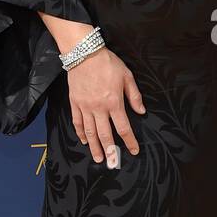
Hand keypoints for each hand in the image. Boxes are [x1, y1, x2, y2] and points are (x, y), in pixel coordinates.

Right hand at [66, 46, 145, 161]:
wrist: (84, 53)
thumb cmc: (108, 63)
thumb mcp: (127, 76)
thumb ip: (134, 96)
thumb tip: (141, 111)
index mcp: (114, 102)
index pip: (123, 127)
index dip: (129, 141)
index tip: (134, 150)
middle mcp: (99, 108)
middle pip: (105, 135)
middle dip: (111, 151)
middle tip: (113, 164)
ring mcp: (85, 107)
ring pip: (90, 132)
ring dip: (95, 147)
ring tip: (99, 158)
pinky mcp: (75, 103)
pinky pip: (77, 122)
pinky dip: (80, 133)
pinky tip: (84, 141)